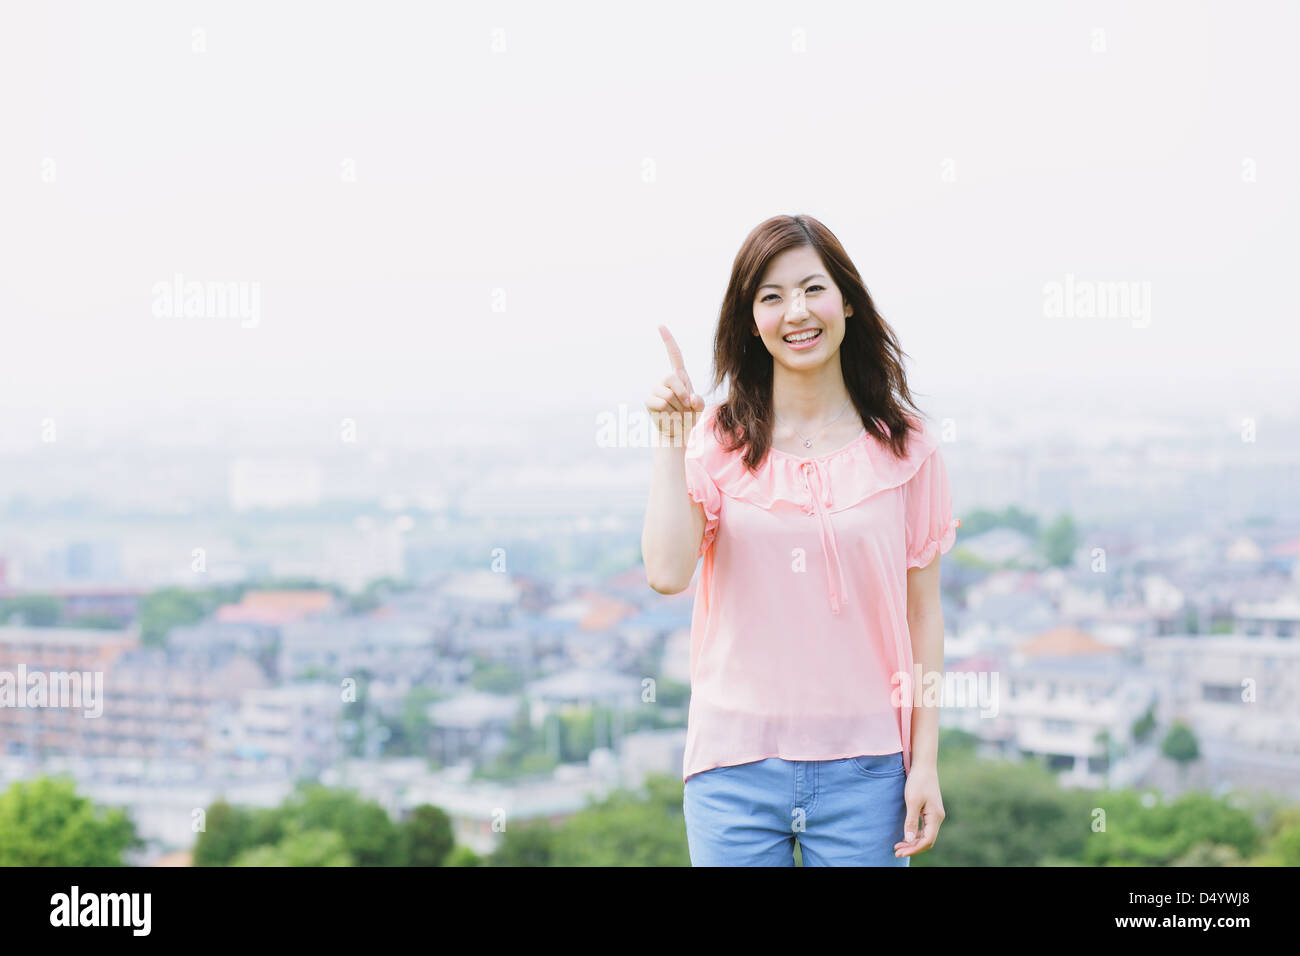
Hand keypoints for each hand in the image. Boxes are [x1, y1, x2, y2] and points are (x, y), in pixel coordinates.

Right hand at [646, 324, 704, 444]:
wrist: (677, 432)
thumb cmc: (689, 417)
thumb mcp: (699, 408)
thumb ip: (699, 402)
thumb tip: (691, 398)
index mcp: (680, 376)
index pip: (674, 355)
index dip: (668, 340)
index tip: (660, 326)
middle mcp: (665, 380)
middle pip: (671, 377)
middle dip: (682, 393)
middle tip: (685, 407)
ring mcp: (655, 390)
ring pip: (668, 395)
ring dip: (677, 408)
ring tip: (677, 414)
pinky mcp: (649, 401)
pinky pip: (661, 404)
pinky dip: (670, 414)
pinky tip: (669, 417)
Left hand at [894, 763, 944, 858]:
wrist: (924, 765)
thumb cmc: (918, 781)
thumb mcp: (912, 801)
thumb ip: (911, 822)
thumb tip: (910, 841)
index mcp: (935, 817)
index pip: (927, 840)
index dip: (914, 849)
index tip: (900, 852)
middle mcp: (937, 818)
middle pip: (927, 840)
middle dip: (912, 847)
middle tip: (896, 851)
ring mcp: (934, 815)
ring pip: (926, 835)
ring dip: (913, 842)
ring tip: (898, 846)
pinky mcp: (930, 811)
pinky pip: (924, 828)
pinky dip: (915, 834)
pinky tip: (905, 836)